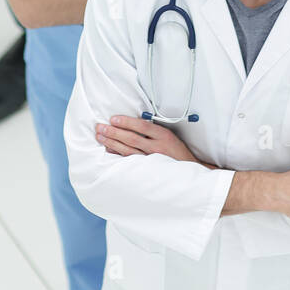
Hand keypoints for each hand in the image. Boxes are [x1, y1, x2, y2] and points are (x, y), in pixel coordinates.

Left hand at [95, 115, 215, 166]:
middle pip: (131, 138)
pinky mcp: (147, 170)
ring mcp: (151, 160)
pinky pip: (129, 162)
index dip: (126, 122)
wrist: (190, 171)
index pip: (142, 126)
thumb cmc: (177, 151)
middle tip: (100, 127)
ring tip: (101, 137)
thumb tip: (131, 123)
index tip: (113, 118)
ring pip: (128, 151)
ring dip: (112, 143)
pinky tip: (109, 150)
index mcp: (163, 136)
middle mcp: (157, 148)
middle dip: (114, 132)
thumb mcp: (169, 135)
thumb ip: (153, 130)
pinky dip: (118, 156)